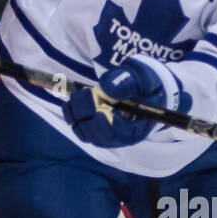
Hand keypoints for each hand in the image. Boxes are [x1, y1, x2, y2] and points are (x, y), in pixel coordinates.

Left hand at [64, 59, 188, 147]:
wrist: (142, 89)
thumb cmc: (145, 85)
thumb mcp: (142, 79)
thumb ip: (127, 83)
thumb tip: (108, 88)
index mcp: (135, 130)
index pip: (116, 134)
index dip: (104, 124)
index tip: (97, 108)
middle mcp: (119, 138)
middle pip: (96, 133)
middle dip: (86, 113)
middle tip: (83, 92)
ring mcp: (105, 136)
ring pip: (83, 131)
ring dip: (76, 112)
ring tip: (79, 93)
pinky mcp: (94, 130)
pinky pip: (78, 126)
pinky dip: (72, 113)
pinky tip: (73, 99)